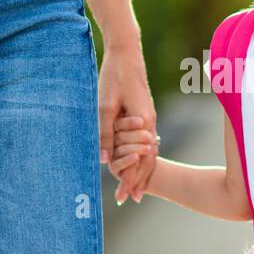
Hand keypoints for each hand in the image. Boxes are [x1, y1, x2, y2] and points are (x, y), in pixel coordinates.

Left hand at [97, 43, 155, 202]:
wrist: (127, 53)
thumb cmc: (114, 77)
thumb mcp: (104, 106)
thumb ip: (105, 133)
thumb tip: (104, 160)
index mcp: (143, 122)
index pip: (141, 160)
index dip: (132, 180)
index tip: (124, 197)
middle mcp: (150, 122)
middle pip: (148, 159)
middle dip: (139, 180)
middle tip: (130, 199)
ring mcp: (149, 117)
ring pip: (149, 151)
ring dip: (142, 170)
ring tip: (135, 186)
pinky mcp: (144, 112)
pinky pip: (146, 141)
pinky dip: (142, 155)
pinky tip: (138, 160)